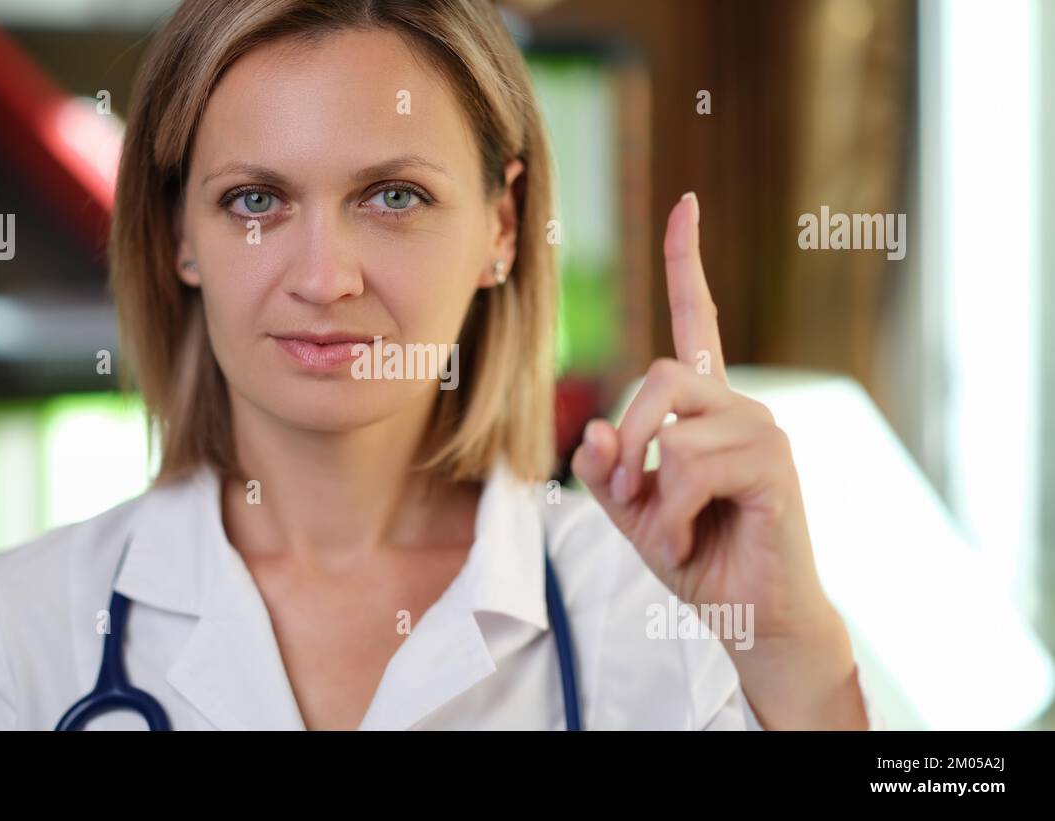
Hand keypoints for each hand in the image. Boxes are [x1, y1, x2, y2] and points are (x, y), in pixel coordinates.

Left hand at [570, 192, 867, 728]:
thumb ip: (605, 469)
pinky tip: (691, 539)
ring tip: (670, 531)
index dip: (686, 262)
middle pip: (657, 376)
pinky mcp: (774, 465)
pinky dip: (670, 514)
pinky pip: (691, 466)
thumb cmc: (699, 556)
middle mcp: (739, 407)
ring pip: (672, 429)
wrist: (752, 617)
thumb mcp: (632, 511)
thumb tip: (589, 429)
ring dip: (650, 494)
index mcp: (706, 408)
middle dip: (625, 438)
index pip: (696, 321)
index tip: (687, 203)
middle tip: (625, 495)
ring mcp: (763, 431)